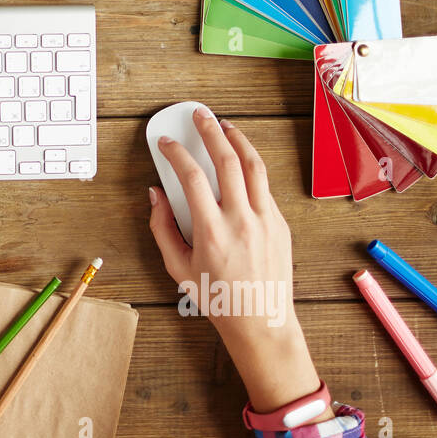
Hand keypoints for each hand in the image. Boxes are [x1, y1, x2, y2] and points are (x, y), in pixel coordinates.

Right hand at [148, 108, 329, 416]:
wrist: (260, 322)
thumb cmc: (217, 298)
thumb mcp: (177, 267)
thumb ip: (162, 228)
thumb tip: (155, 194)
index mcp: (211, 232)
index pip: (192, 177)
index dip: (176, 153)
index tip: (166, 142)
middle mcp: (241, 221)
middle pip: (227, 160)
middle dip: (211, 131)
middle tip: (199, 115)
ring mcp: (266, 220)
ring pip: (254, 166)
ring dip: (238, 140)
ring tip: (226, 126)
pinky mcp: (281, 224)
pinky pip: (264, 187)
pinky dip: (251, 168)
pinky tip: (240, 163)